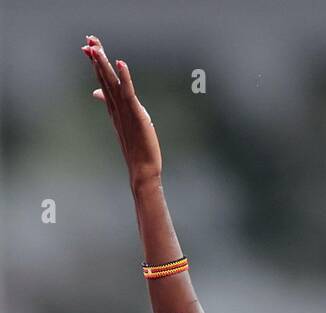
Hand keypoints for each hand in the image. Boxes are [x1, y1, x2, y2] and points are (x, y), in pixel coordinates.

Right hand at [81, 34, 161, 188]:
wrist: (142, 167)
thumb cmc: (136, 147)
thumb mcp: (123, 122)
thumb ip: (111, 105)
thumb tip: (96, 93)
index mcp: (114, 107)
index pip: (103, 81)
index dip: (96, 64)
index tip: (88, 47)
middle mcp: (116, 107)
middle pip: (105, 78)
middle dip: (97, 58)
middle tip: (88, 39)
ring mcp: (125, 110)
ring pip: (112, 83)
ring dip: (104, 64)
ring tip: (96, 47)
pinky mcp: (136, 114)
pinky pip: (129, 93)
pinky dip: (125, 78)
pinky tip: (121, 64)